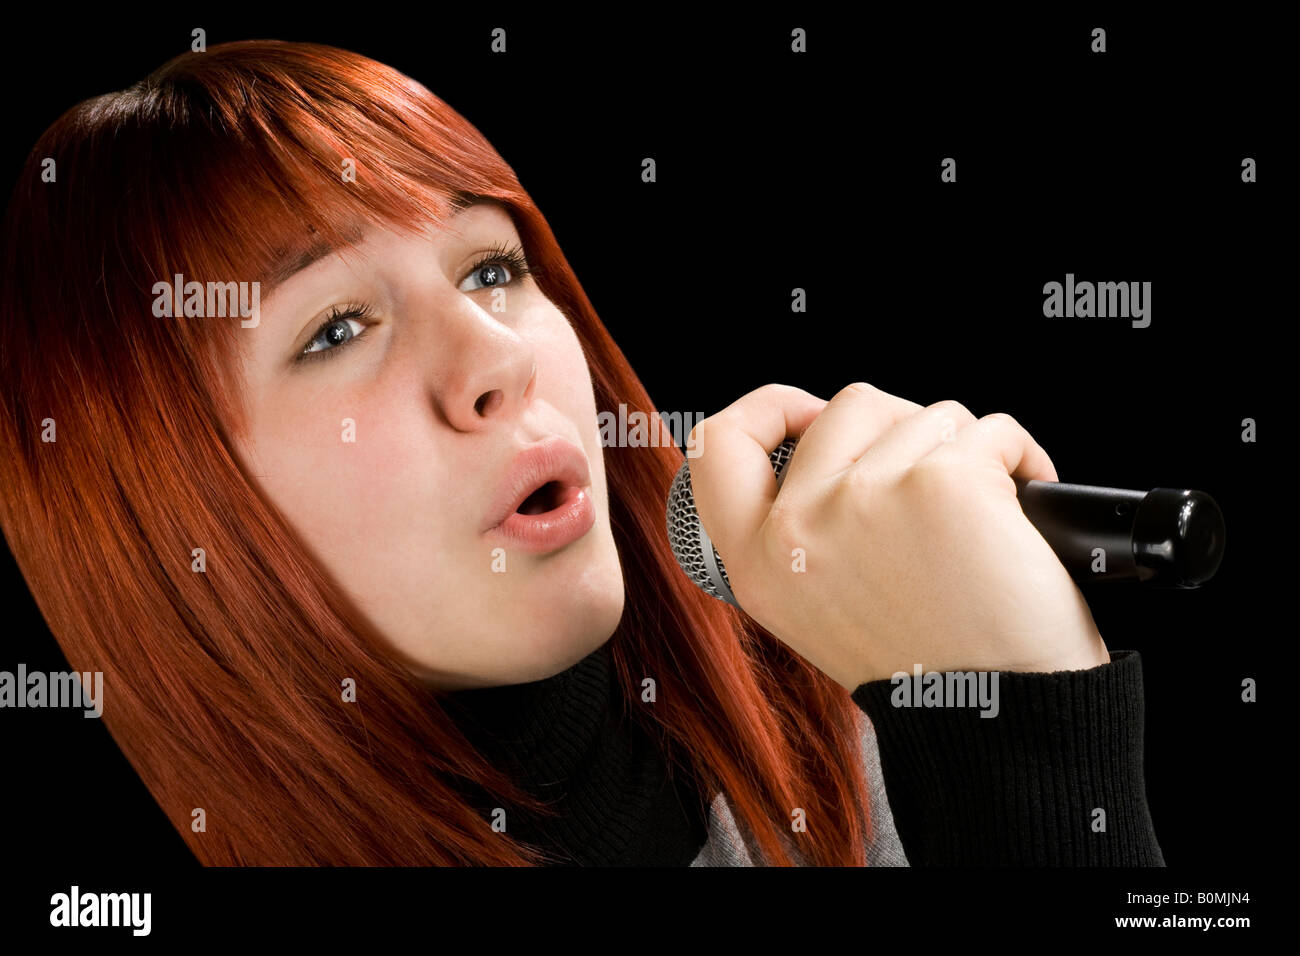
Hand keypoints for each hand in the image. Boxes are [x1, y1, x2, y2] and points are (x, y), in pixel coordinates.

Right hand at [686, 382, 1109, 690]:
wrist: (1006, 715)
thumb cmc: (930, 666)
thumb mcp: (818, 608)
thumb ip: (796, 529)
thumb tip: (823, 437)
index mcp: (757, 564)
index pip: (716, 445)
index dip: (766, 410)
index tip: (807, 412)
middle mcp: (797, 528)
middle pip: (847, 408)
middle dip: (901, 430)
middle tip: (933, 491)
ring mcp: (867, 496)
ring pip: (927, 414)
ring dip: (966, 451)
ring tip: (981, 520)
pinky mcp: (944, 481)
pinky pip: (994, 429)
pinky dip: (1020, 457)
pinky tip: (1022, 501)